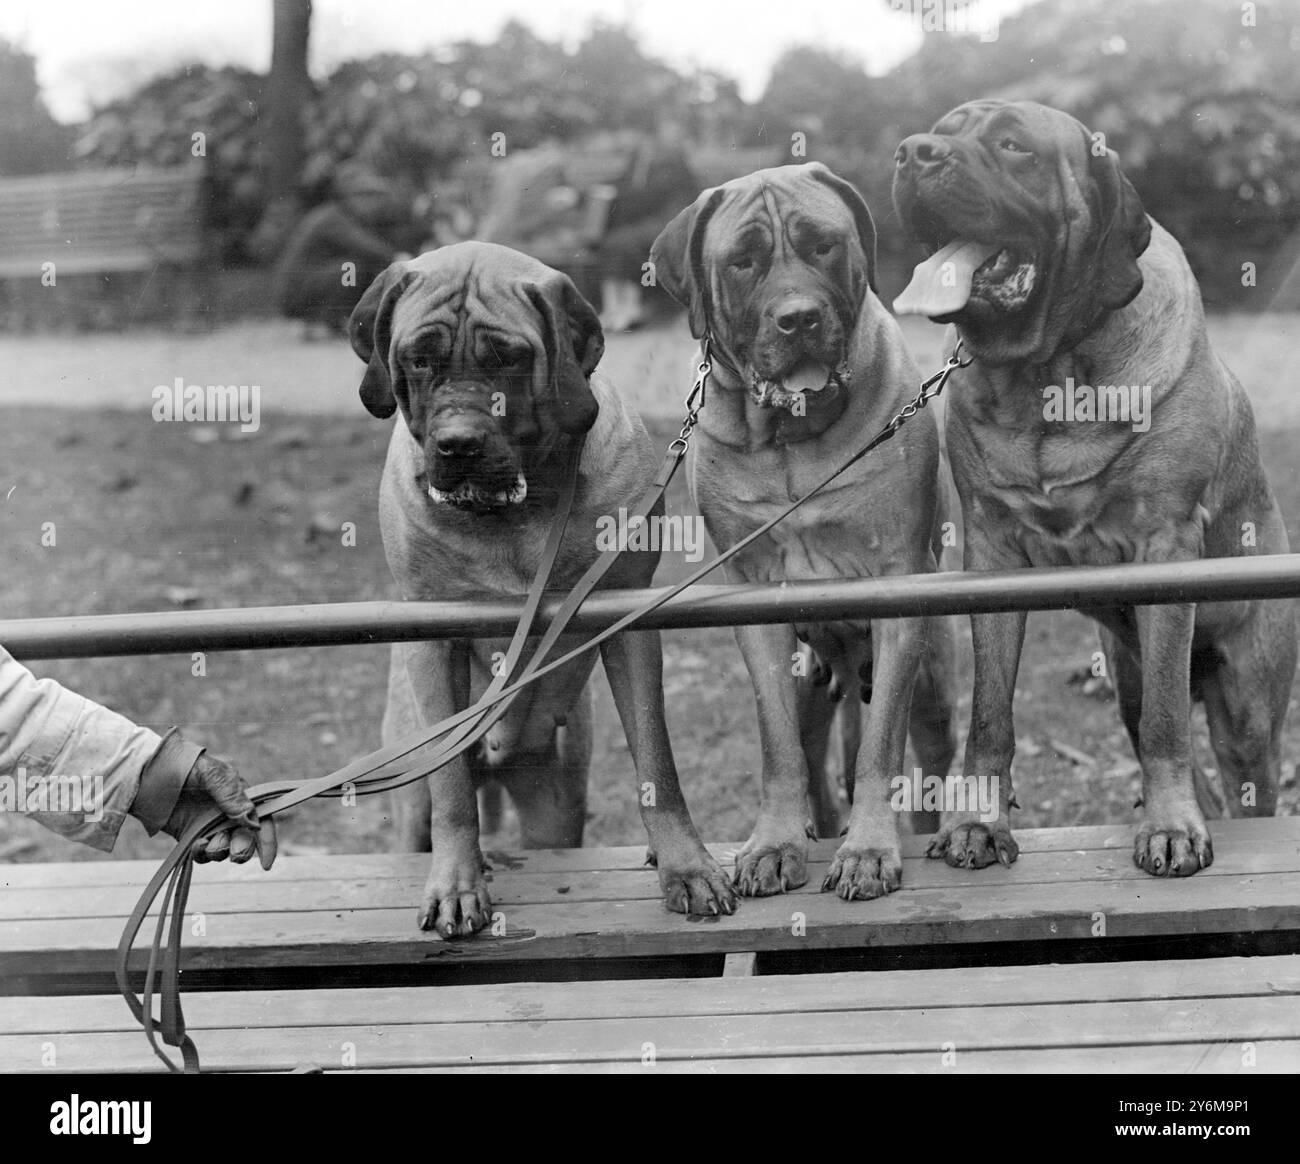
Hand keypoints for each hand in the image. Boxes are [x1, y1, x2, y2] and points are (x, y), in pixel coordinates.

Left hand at [164, 752, 276, 867]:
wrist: (147, 775)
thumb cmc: (182, 766)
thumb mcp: (210, 774)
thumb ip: (231, 795)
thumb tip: (252, 821)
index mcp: (240, 796)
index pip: (262, 820)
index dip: (267, 842)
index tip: (265, 864)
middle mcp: (228, 813)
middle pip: (246, 840)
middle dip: (242, 849)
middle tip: (233, 853)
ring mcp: (210, 826)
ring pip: (225, 850)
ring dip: (220, 851)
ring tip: (206, 843)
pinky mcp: (192, 836)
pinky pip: (203, 854)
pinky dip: (201, 854)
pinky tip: (195, 845)